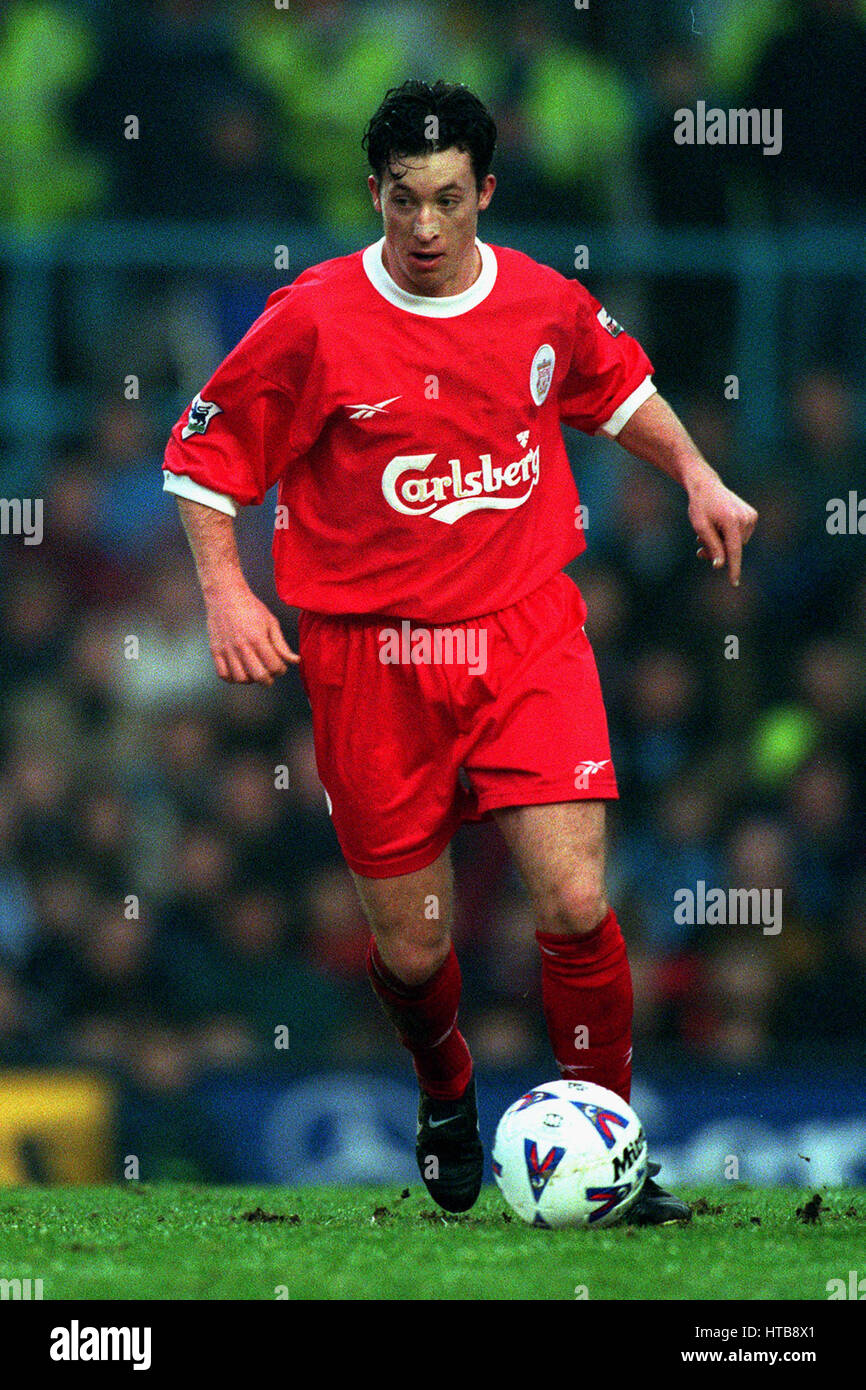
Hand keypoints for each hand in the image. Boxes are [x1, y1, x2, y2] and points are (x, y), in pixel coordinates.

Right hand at [204, 581, 297, 683]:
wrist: (225, 595)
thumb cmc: (250, 607)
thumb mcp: (271, 622)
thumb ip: (282, 644)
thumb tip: (294, 660)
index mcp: (258, 639)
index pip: (274, 666)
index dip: (281, 670)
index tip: (280, 667)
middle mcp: (242, 647)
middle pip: (258, 676)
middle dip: (268, 680)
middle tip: (269, 676)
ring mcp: (227, 650)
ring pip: (240, 678)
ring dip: (250, 680)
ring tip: (253, 672)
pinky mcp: (215, 651)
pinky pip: (223, 674)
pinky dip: (232, 679)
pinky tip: (239, 672)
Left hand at [687, 470, 757, 586]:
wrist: (706, 486)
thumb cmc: (700, 506)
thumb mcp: (701, 527)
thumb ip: (712, 547)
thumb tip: (720, 566)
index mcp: (732, 520)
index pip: (734, 550)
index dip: (733, 568)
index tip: (734, 583)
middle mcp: (745, 518)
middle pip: (733, 549)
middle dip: (718, 551)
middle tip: (699, 548)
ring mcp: (751, 516)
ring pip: (737, 544)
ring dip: (722, 543)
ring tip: (710, 531)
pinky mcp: (752, 515)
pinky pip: (741, 536)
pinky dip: (730, 536)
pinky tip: (720, 526)